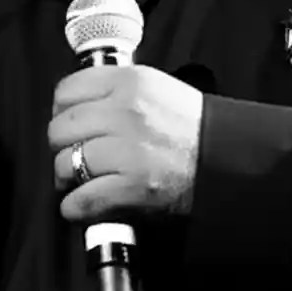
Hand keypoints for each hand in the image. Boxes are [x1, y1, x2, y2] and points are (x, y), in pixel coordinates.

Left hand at [48, 64, 202, 223]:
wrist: (232, 161)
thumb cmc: (194, 129)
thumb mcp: (156, 89)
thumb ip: (114, 91)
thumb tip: (72, 108)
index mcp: (130, 82)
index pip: (65, 92)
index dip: (62, 112)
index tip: (70, 125)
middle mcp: (126, 111)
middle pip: (59, 129)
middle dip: (62, 147)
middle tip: (75, 157)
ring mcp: (129, 150)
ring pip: (64, 164)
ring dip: (69, 179)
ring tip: (83, 181)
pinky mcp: (134, 187)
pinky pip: (81, 200)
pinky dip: (77, 208)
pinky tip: (86, 205)